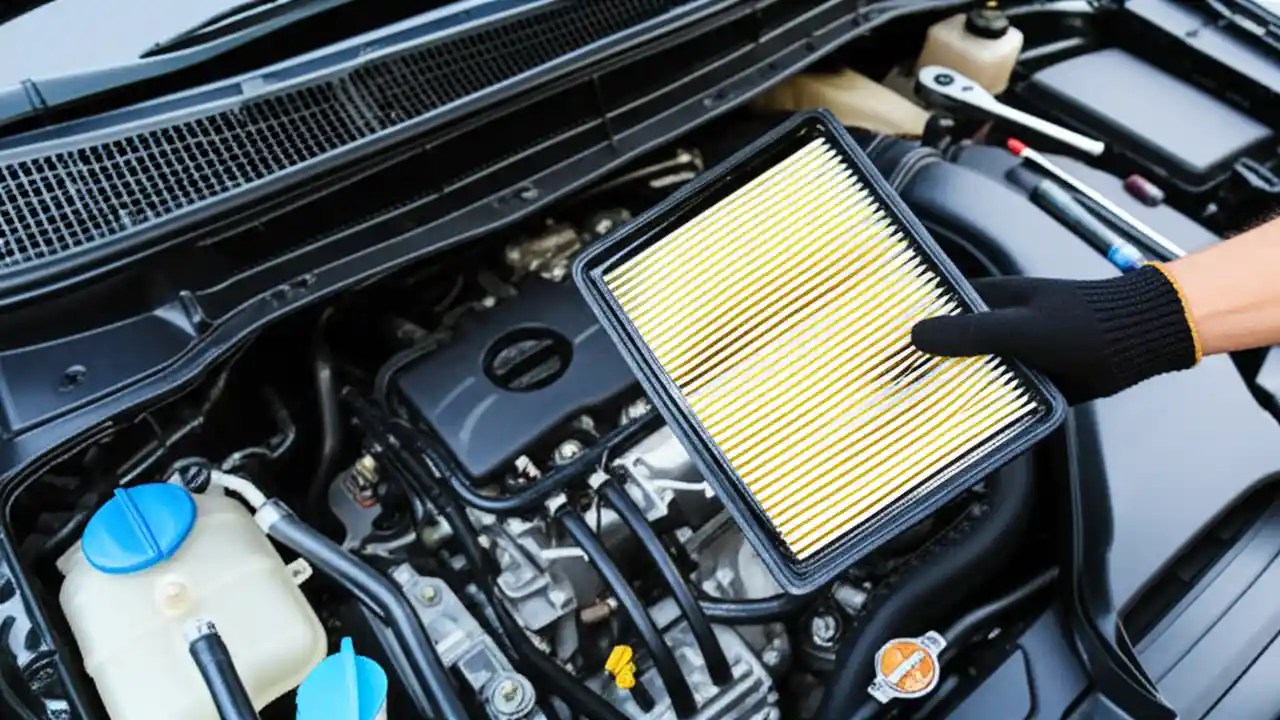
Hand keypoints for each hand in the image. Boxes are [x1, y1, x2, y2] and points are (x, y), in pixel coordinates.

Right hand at [911, 265, 1199, 403]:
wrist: (1140, 341)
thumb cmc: (1083, 324)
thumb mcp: (1018, 328)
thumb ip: (968, 334)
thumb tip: (915, 335)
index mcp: (989, 301)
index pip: (937, 312)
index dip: (911, 329)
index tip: (881, 351)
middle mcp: (996, 327)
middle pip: (950, 348)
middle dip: (925, 365)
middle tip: (890, 390)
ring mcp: (1014, 355)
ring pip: (972, 374)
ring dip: (952, 390)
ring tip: (914, 412)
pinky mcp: (1031, 381)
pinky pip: (998, 397)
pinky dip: (982, 409)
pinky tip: (957, 427)